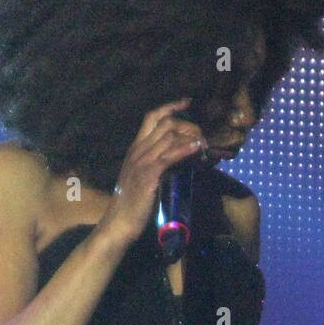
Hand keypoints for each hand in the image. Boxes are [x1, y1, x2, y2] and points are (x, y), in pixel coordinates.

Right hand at [96, 97, 209, 245]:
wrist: (120, 222)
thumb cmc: (133, 203)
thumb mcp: (143, 177)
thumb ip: (156, 164)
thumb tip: (179, 159)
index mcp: (136, 148)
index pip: (151, 118)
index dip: (170, 107)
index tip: (186, 102)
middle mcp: (138, 150)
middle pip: (165, 123)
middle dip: (188, 124)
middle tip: (202, 135)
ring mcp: (142, 161)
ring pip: (168, 136)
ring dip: (190, 136)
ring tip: (204, 143)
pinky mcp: (148, 174)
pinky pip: (168, 156)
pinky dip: (184, 149)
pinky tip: (196, 149)